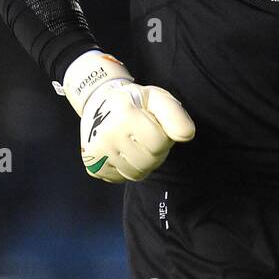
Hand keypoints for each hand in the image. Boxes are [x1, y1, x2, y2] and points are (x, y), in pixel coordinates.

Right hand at [60, 51, 195, 182]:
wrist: (99, 102)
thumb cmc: (135, 102)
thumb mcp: (157, 98)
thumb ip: (175, 114)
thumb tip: (187, 135)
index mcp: (125, 116)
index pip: (159, 143)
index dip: (163, 136)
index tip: (153, 125)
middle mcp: (107, 135)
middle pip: (148, 161)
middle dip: (154, 151)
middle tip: (144, 136)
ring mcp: (97, 153)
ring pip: (136, 174)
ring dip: (142, 162)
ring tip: (135, 143)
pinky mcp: (92, 166)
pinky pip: (121, 179)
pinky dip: (126, 169)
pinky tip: (122, 152)